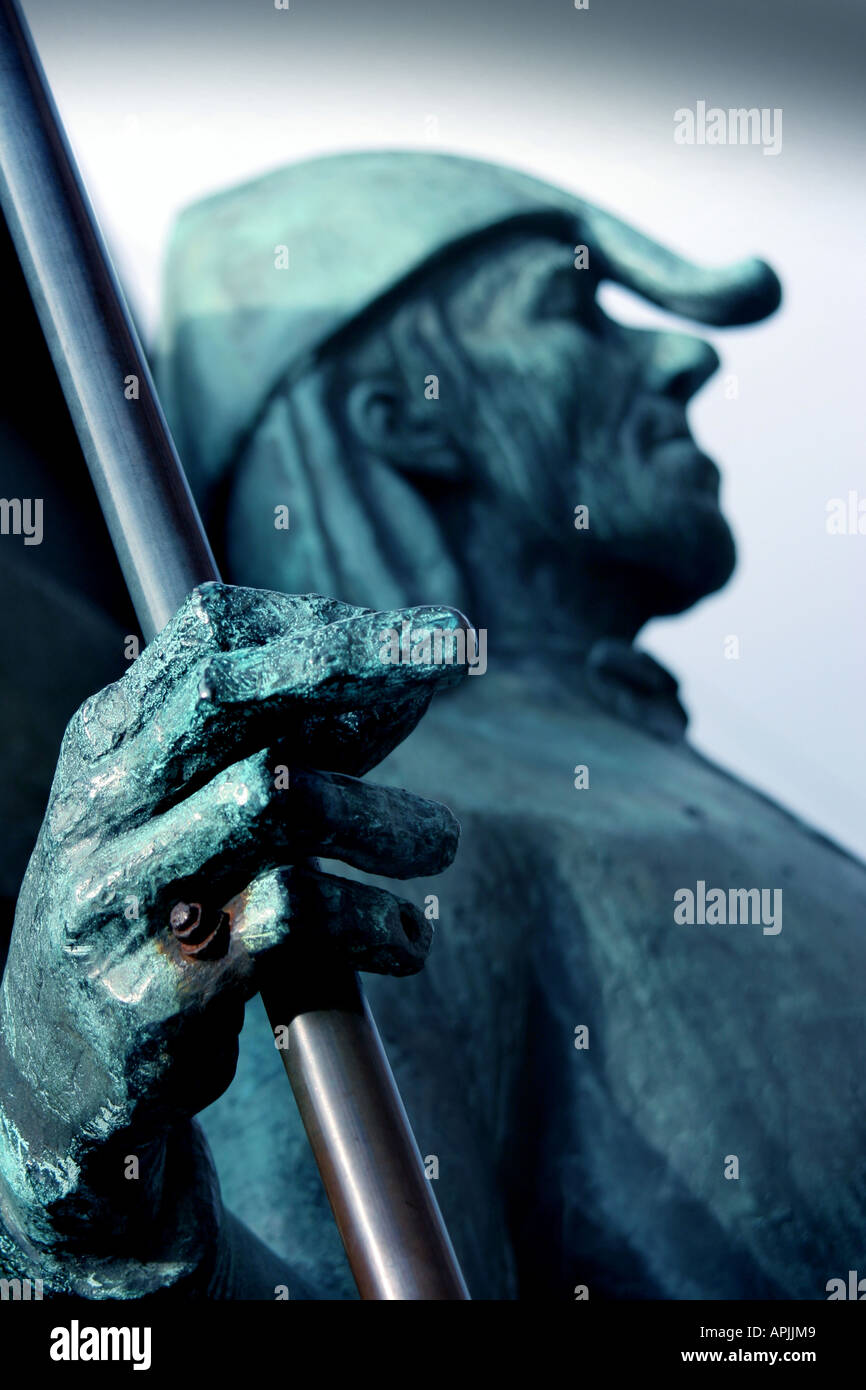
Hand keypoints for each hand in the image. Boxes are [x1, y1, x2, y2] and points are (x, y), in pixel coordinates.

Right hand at [0, 582, 468, 1283]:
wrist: (52, 1063)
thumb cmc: (152, 902)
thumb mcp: (178, 803)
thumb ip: (274, 737)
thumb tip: (405, 667)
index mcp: (107, 740)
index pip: (206, 638)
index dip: (318, 623)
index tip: (415, 634)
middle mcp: (103, 803)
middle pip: (230, 695)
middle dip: (353, 666)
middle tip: (448, 660)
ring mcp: (123, 895)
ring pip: (277, 801)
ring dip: (384, 817)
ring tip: (437, 842)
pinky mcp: (163, 988)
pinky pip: (298, 918)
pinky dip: (374, 920)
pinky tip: (404, 939)